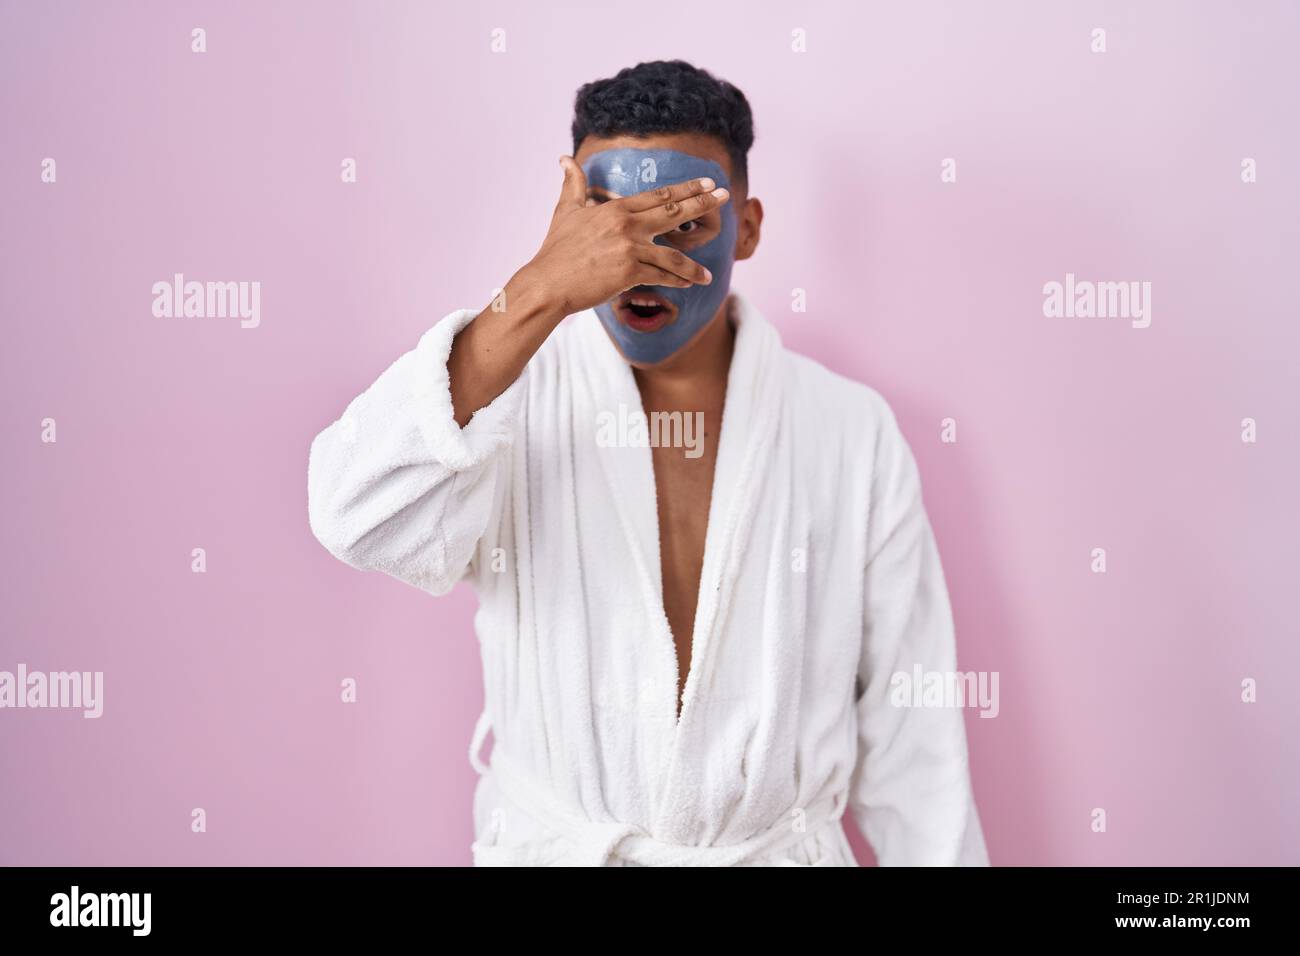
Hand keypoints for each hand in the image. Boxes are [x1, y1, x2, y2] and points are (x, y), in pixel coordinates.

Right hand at [519, 155, 730, 315]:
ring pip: (673, 254)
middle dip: (703, 202)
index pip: (659, 195)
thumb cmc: (556, 249)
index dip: (686, 188)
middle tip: (725, 195)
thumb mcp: (565, 210)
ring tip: (709, 274)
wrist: (547, 282)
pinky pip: (661, 276)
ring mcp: (630, 248)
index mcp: (616, 209)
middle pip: (674, 212)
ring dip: (694, 266)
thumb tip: (564, 158)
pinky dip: (676, 281)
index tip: (708, 182)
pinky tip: (690, 286)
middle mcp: (627, 225)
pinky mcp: (629, 272)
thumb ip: (573, 184)